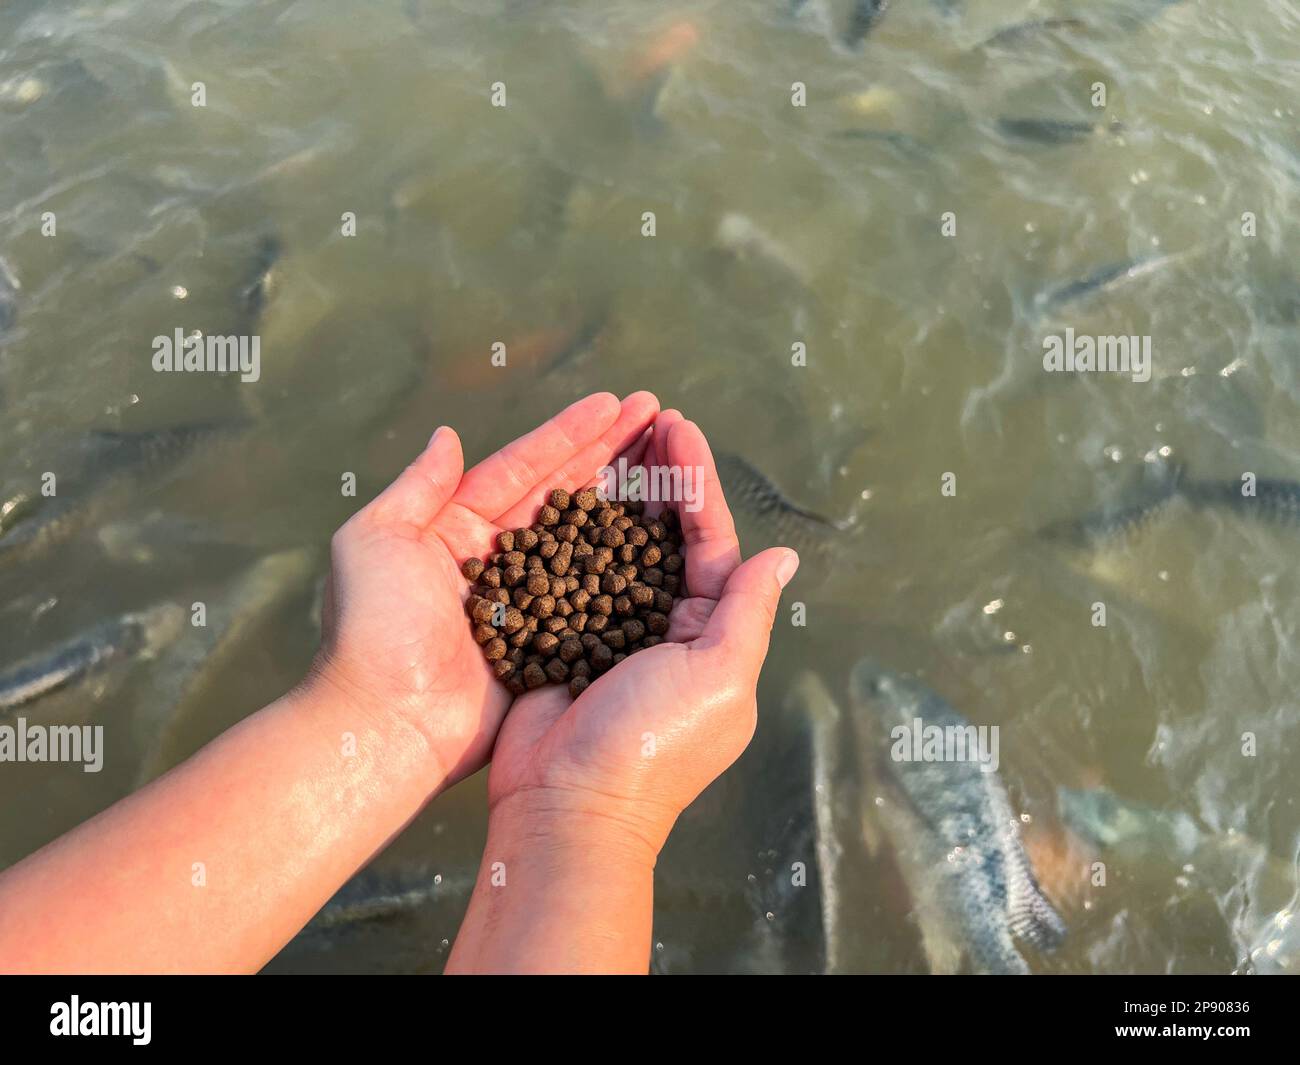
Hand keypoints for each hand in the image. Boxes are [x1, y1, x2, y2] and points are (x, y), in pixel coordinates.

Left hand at [311, 391, 659, 786]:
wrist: (387, 724)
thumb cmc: (373, 630)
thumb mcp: (375, 540)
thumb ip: (417, 487)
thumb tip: (448, 435)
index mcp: (455, 527)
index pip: (523, 468)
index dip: (570, 434)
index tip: (616, 403)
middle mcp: (498, 559)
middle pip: (564, 494)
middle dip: (610, 455)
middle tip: (657, 418)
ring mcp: (528, 602)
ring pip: (586, 539)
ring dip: (626, 501)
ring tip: (671, 463)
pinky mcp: (548, 645)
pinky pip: (594, 597)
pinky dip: (627, 567)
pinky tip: (663, 540)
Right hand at [486, 412, 798, 854]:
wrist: (564, 805)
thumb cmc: (650, 746)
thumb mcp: (718, 677)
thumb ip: (748, 612)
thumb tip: (785, 557)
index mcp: (712, 636)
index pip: (710, 542)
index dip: (696, 482)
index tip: (679, 427)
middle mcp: (666, 628)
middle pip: (664, 534)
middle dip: (659, 474)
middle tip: (645, 415)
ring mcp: (611, 630)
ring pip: (617, 544)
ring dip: (616, 490)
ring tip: (607, 435)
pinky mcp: (562, 636)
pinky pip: (570, 571)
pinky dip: (569, 530)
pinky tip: (560, 487)